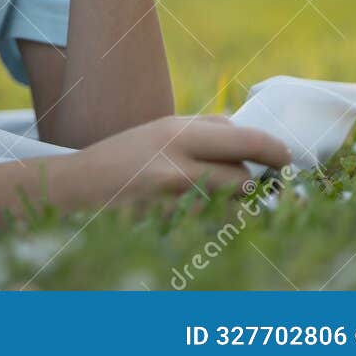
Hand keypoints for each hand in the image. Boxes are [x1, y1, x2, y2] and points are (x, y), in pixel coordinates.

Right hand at [53, 115, 291, 208]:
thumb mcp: (157, 134)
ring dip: (238, 202)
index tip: (283, 157)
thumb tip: (242, 134)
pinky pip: (212, 224)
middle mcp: (178, 157)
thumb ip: (198, 134)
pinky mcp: (167, 222)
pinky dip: (217, 222)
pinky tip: (205, 220)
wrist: (72, 188)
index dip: (270, 148)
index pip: (241, 135)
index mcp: (176, 131)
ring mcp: (173, 193)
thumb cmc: (119, 161)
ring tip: (229, 202)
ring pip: (232, 199)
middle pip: (244, 169)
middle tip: (277, 178)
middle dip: (262, 175)